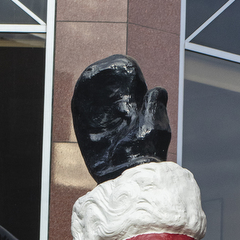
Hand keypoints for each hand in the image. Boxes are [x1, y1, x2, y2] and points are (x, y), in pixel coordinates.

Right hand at [72, 55, 170, 183]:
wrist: (129, 174)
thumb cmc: (147, 152)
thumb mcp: (156, 125)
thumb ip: (155, 105)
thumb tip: (158, 89)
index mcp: (135, 116)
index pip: (128, 92)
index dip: (125, 78)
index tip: (123, 65)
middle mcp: (117, 120)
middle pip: (108, 93)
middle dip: (106, 79)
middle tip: (105, 66)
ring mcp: (101, 125)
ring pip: (94, 99)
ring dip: (92, 85)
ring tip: (93, 71)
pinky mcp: (87, 132)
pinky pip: (81, 110)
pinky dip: (81, 95)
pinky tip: (84, 82)